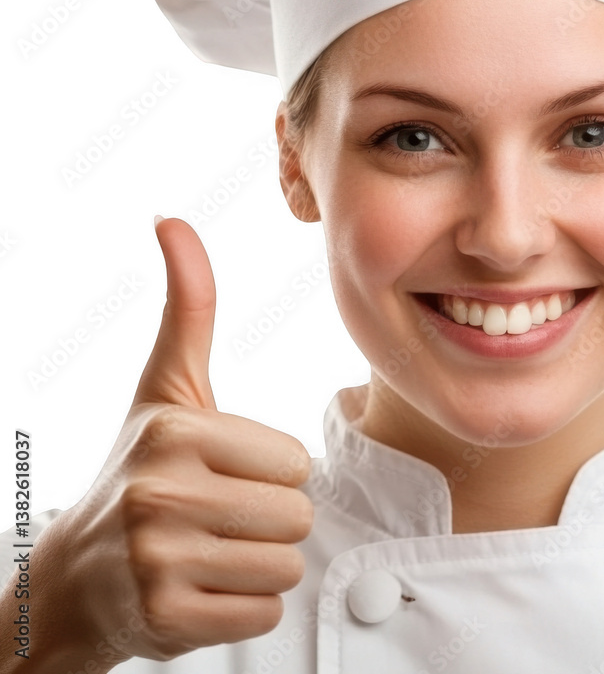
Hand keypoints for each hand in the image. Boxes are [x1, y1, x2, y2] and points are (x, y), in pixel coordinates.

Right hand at [36, 217, 313, 664]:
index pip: (294, 462)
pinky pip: (263, 610)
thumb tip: (171, 217)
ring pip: (284, 563)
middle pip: (295, 513)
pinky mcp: (164, 620)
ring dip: (258, 563)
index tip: (223, 473)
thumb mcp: (166, 384)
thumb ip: (189, 304)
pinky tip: (202, 588)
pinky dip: (244, 605)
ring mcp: (157, 562)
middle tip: (217, 516)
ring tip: (209, 550)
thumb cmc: (139, 466)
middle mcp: (161, 494)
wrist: (74, 576)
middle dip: (268, 519)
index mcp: (175, 431)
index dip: (270, 472)